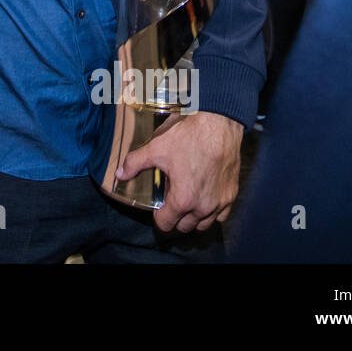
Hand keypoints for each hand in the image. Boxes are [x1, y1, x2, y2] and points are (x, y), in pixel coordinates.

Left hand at [115, 111, 243, 233]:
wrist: (219, 124)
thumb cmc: (189, 136)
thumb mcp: (155, 148)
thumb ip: (134, 163)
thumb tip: (120, 174)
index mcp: (183, 199)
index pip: (166, 224)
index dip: (158, 217)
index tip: (158, 208)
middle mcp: (203, 207)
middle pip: (185, 227)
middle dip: (175, 217)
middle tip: (171, 200)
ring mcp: (220, 202)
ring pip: (204, 224)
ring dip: (194, 217)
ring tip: (187, 198)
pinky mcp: (231, 194)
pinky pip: (222, 215)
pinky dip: (213, 211)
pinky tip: (205, 196)